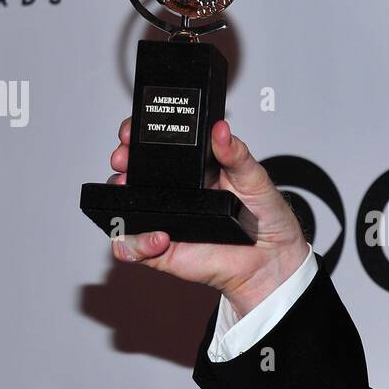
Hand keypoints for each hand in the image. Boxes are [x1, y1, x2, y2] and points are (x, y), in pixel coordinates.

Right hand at [107, 118, 307, 316]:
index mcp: (192, 169)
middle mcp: (173, 193)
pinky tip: (159, 237)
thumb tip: (222, 130)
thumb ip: (236, 154)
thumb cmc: (264, 216)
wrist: (271, 257)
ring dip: (117, 199)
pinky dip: (135, 242)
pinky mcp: (162, 250)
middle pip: (130, 173)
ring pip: (123, 208)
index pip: (154, 146)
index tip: (133, 133)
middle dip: (121, 162)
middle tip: (124, 159)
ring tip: (128, 190)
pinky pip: (133, 247)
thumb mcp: (254, 177)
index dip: (137, 136)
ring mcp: (164, 220)